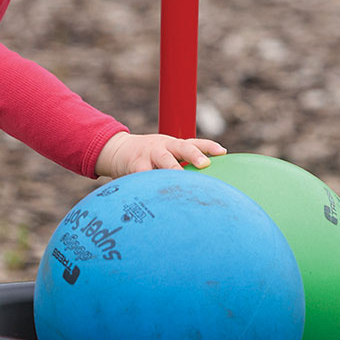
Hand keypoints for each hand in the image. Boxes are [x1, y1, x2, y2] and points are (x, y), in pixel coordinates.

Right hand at [96, 132, 226, 176]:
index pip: (194, 143)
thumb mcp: (166, 155)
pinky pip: (145, 176)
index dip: (208, 147)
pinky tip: (160, 195)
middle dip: (194, 155)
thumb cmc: (150, 157)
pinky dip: (153, 183)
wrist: (117, 151)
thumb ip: (183, 165)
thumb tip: (209, 185)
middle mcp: (163, 147)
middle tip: (205, 164)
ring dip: (174, 169)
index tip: (222, 152)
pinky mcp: (135, 167)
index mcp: (173, 145)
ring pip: (164, 161)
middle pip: (182, 148)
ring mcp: (149, 155)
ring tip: (182, 180)